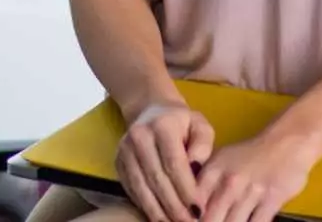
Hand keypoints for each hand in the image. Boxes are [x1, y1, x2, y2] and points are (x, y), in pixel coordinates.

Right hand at [115, 101, 215, 221]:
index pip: (174, 163)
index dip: (186, 189)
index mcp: (162, 125)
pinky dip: (146, 207)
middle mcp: (139, 136)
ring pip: (141, 188)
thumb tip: (196, 167)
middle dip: (174, 206)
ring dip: (159, 211)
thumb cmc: (181, 123)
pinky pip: (132, 190)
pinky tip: (160, 218)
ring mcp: (125, 150)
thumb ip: (203, 144)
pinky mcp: (118, 163)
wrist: (150, 111)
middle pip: (157, 179)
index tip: (199, 209)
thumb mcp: (200, 125)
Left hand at [194, 131, 321, 221]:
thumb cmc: (252, 155)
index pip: (191, 202)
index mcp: (212, 170)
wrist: (288, 141)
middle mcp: (228, 181)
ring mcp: (250, 191)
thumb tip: (189, 209)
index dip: (187, 217)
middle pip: (209, 219)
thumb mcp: (222, 161)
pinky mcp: (272, 200)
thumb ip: (204, 184)